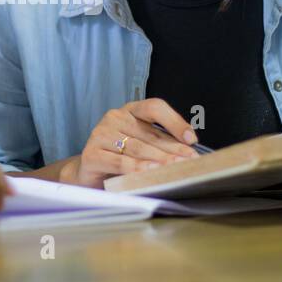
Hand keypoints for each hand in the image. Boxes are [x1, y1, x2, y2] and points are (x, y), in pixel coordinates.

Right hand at [65, 98, 199, 188]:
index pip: (154, 107)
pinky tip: (149, 172)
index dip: (175, 121)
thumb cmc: (120, 157)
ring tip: (174, 169)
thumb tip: (190, 150)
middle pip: (149, 133)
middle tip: (190, 162)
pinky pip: (119, 162)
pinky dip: (135, 168)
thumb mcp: (142, 144)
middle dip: (173, 149)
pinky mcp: (91, 154)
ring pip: (136, 148)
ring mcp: (100, 134)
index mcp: (129, 110)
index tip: (191, 139)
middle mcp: (114, 117)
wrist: (89, 174)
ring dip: (158, 160)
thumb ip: (161, 143)